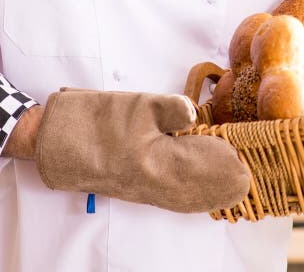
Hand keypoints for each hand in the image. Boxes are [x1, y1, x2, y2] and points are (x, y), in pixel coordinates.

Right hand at [34, 88, 250, 213]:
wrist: (54, 139)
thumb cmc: (92, 118)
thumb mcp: (136, 104)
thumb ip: (171, 109)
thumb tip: (196, 113)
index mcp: (155, 164)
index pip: (204, 169)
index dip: (226, 164)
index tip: (247, 159)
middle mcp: (151, 185)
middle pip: (199, 190)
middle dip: (226, 183)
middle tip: (249, 174)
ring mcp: (142, 191)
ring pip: (187, 197)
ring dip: (213, 192)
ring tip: (236, 186)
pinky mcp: (134, 189)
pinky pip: (172, 198)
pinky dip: (193, 196)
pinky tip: (202, 191)